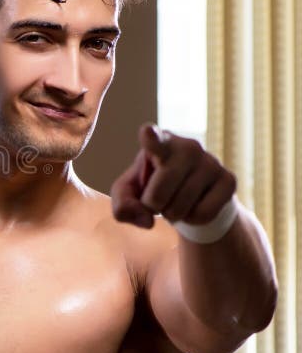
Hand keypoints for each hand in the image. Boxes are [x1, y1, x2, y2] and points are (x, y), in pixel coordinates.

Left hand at [110, 123, 236, 228]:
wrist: (193, 194)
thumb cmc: (153, 187)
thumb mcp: (130, 194)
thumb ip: (123, 205)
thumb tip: (147, 220)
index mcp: (160, 143)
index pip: (153, 139)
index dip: (150, 137)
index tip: (147, 132)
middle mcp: (187, 147)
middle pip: (158, 195)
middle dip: (153, 207)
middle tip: (158, 199)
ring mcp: (211, 162)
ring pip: (180, 207)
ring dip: (172, 214)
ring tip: (176, 200)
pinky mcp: (229, 180)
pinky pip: (202, 214)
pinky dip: (192, 219)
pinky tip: (194, 204)